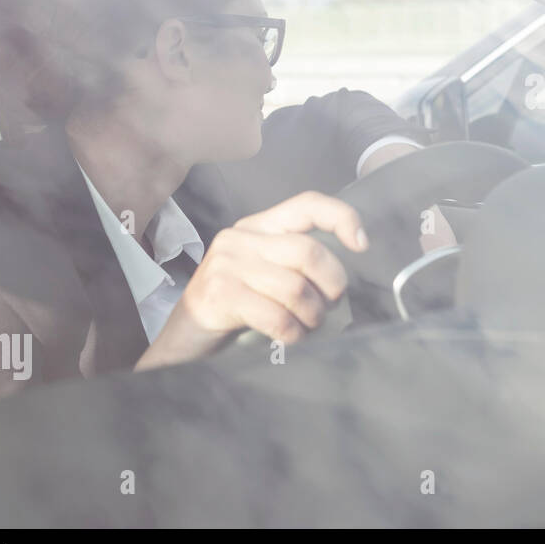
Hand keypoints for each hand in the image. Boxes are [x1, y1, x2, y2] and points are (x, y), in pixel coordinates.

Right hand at [134, 191, 366, 370]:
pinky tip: (290, 337)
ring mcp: (227, 264)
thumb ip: (296, 264)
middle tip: (328, 306)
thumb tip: (343, 279)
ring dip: (312, 315)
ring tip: (307, 325)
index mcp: (259, 226)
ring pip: (296, 287)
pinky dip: (292, 332)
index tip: (362, 244)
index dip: (341, 218)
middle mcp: (241, 237)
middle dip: (331, 284)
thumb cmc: (235, 306)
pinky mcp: (219, 294)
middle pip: (309, 252)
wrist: (183, 339)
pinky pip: (276, 315)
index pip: (307, 204)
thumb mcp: (266, 274)